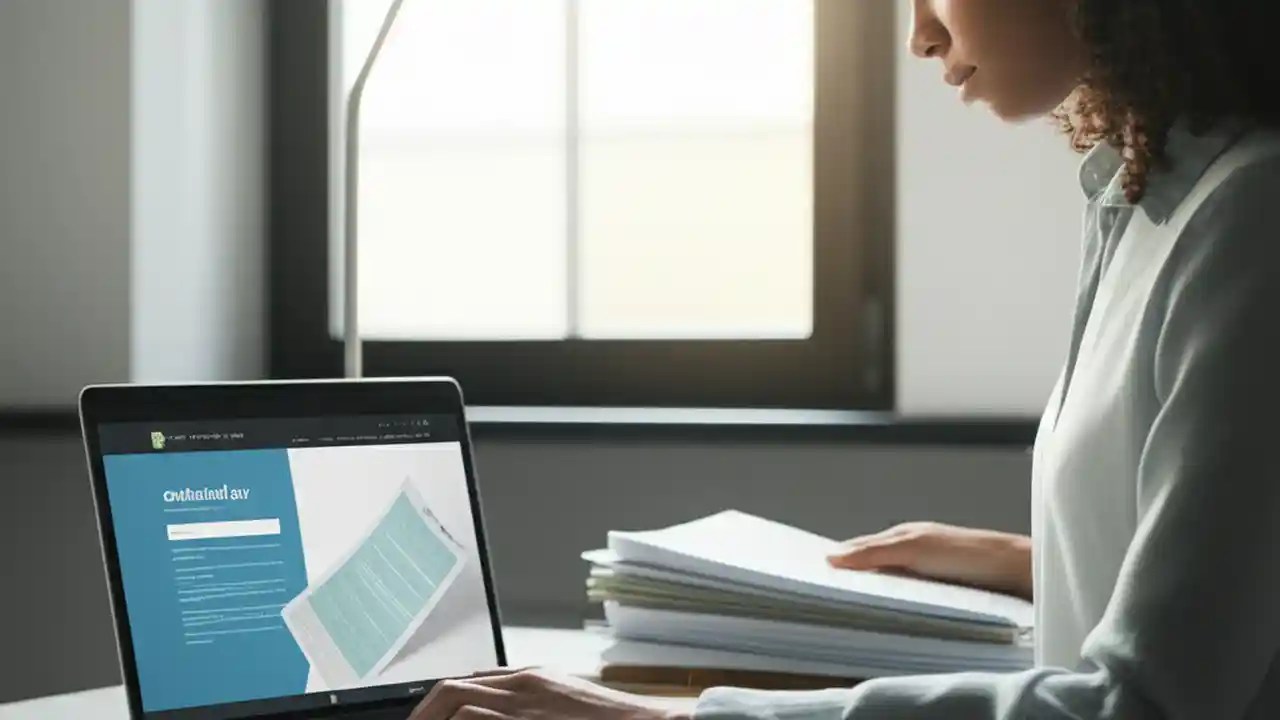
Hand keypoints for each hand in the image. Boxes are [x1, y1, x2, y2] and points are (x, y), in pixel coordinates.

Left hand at [408, 669, 694, 719]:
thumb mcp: (568, 698)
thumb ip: (536, 701)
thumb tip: (501, 707)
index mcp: (532, 678)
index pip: (470, 682)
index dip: (439, 702)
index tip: (425, 718)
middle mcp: (523, 687)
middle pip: (452, 689)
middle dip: (424, 713)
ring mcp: (523, 706)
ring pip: (457, 702)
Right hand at [827, 522, 1032, 600]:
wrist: (1017, 571)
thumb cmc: (970, 553)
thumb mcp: (916, 547)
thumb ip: (875, 551)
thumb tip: (832, 556)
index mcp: (903, 536)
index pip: (859, 548)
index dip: (838, 560)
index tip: (813, 575)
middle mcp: (913, 552)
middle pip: (872, 565)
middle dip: (850, 576)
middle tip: (823, 594)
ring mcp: (928, 573)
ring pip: (889, 583)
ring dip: (872, 593)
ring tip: (849, 607)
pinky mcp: (942, 593)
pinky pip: (908, 598)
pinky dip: (893, 604)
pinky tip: (888, 614)